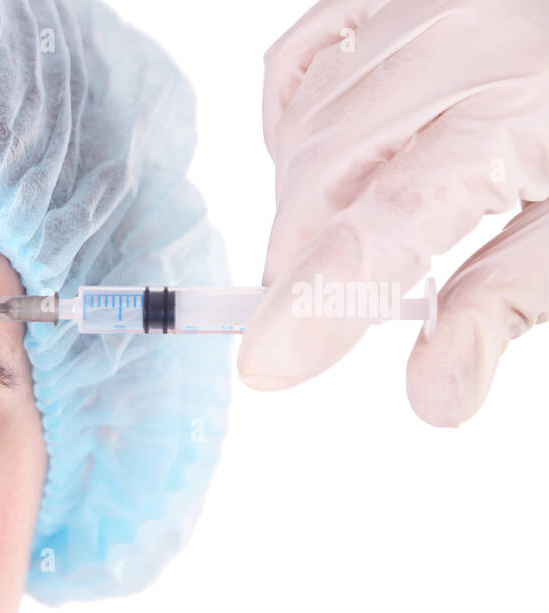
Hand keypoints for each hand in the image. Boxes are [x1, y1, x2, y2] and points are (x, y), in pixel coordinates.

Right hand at [239, 0, 548, 425]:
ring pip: (304, 122)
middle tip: (315, 316)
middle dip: (301, 261)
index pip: (384, 220)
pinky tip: (327, 164)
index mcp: (523, 107)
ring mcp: (420, 1)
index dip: (316, 298)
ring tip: (341, 240)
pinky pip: (301, 55)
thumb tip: (432, 396)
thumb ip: (506, 302)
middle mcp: (464, 36)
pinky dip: (292, 124)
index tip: (268, 362)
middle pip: (322, 174)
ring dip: (298, 203)